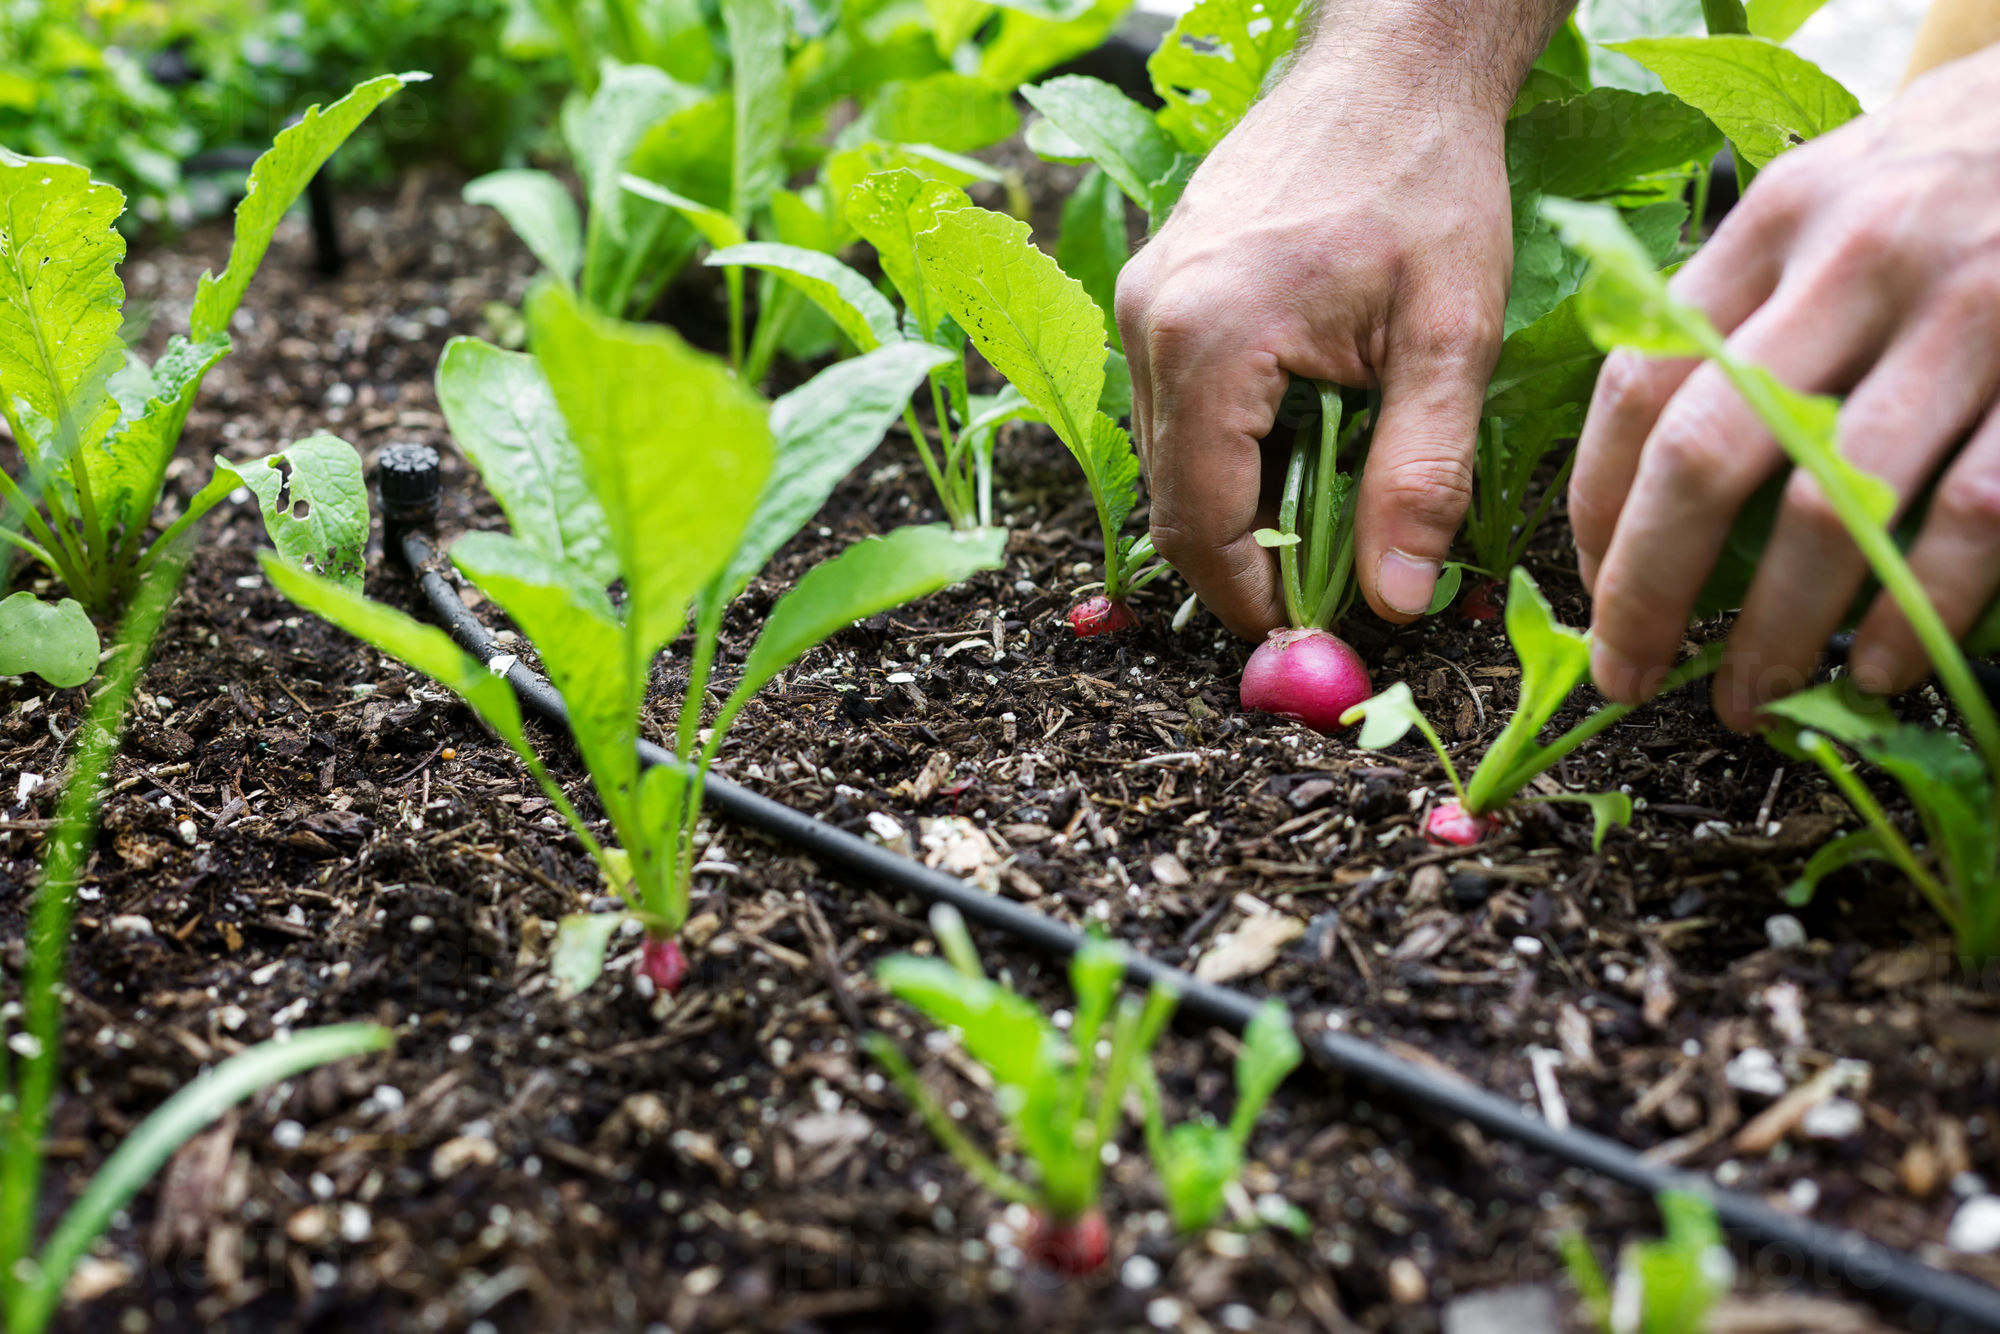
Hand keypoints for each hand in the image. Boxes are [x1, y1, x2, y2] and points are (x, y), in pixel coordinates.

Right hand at [1115, 8, 1547, 637]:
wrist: (1391, 64)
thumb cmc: (1428, 182)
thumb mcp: (1451, 337)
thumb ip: (1420, 478)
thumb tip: (1391, 604)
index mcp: (1209, 341)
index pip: (1200, 525)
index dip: (1250, 602)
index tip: (1311, 639)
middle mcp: (1151, 325)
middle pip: (1173, 503)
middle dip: (1245, 566)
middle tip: (1327, 596)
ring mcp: (1143, 302)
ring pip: (1173, 458)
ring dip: (1241, 506)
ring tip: (1330, 511)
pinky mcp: (1157, 289)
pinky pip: (1178, 407)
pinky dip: (1233, 449)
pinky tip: (1306, 438)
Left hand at [1569, 49, 1999, 726]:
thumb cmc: (1948, 176)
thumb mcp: (1828, 201)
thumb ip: (1741, 306)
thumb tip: (1642, 466)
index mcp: (1776, 223)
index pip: (1641, 382)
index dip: (1596, 506)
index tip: (1588, 589)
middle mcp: (1858, 263)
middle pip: (1705, 456)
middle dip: (1647, 587)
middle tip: (1625, 671)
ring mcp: (1965, 318)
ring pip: (1832, 509)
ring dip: (1776, 629)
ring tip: (1747, 697)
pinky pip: (1967, 519)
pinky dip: (1915, 612)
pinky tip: (1878, 668)